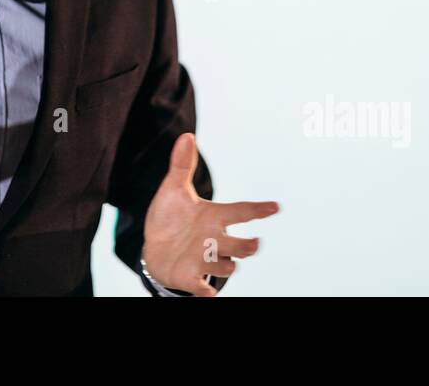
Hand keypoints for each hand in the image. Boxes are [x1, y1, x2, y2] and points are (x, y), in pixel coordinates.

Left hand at [141, 132, 278, 295]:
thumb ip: (182, 165)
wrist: (154, 245)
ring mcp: (204, 260)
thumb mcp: (174, 189)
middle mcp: (214, 240)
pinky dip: (205, 291)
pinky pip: (201, 287)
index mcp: (214, 217)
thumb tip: (187, 136)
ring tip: (227, 263)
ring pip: (226, 266)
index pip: (241, 211)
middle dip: (248, 245)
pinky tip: (207, 293)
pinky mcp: (190, 277)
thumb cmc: (170, 217)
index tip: (275, 207)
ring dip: (226, 265)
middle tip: (254, 242)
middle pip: (241, 245)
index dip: (259, 209)